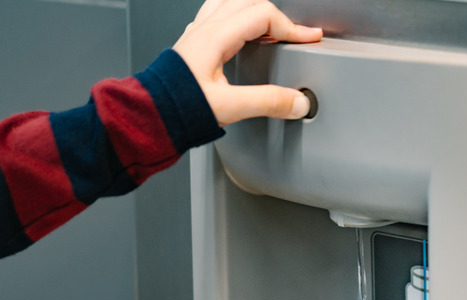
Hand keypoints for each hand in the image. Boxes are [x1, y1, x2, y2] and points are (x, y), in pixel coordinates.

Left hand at [173, 0, 321, 125]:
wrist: (151, 114)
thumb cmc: (179, 107)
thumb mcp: (229, 107)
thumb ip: (267, 102)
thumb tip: (297, 102)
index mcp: (215, 37)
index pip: (264, 16)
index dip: (292, 27)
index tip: (310, 38)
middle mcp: (205, 29)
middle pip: (250, 2)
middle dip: (279, 17)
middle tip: (297, 34)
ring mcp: (197, 33)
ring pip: (232, 2)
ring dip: (256, 11)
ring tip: (273, 27)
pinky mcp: (193, 43)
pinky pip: (218, 14)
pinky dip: (239, 17)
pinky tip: (244, 33)